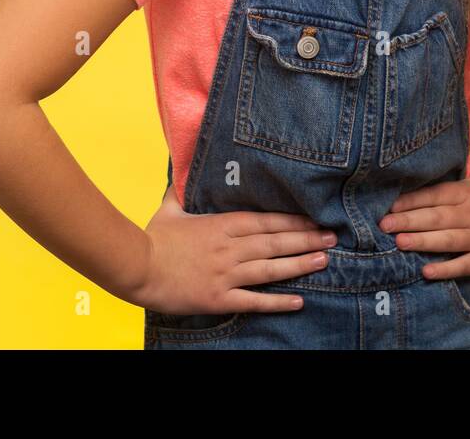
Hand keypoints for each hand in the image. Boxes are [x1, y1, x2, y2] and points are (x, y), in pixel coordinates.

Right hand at [127, 183, 338, 314]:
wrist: (137, 267)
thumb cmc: (153, 238)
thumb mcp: (170, 208)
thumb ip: (182, 191)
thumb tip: (183, 168)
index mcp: (220, 225)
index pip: (264, 221)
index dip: (292, 221)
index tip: (314, 218)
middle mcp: (228, 248)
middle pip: (274, 243)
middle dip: (305, 239)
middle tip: (332, 237)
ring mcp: (225, 274)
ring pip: (270, 269)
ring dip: (299, 265)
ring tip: (324, 260)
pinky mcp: (218, 298)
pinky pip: (253, 300)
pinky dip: (277, 301)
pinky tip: (299, 300)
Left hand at [379, 163, 469, 279]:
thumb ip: (462, 177)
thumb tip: (439, 169)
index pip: (435, 195)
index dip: (411, 201)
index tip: (389, 206)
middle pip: (436, 217)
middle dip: (407, 220)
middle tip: (383, 225)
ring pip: (447, 240)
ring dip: (421, 241)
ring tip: (398, 243)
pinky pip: (465, 264)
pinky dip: (446, 268)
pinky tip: (427, 271)